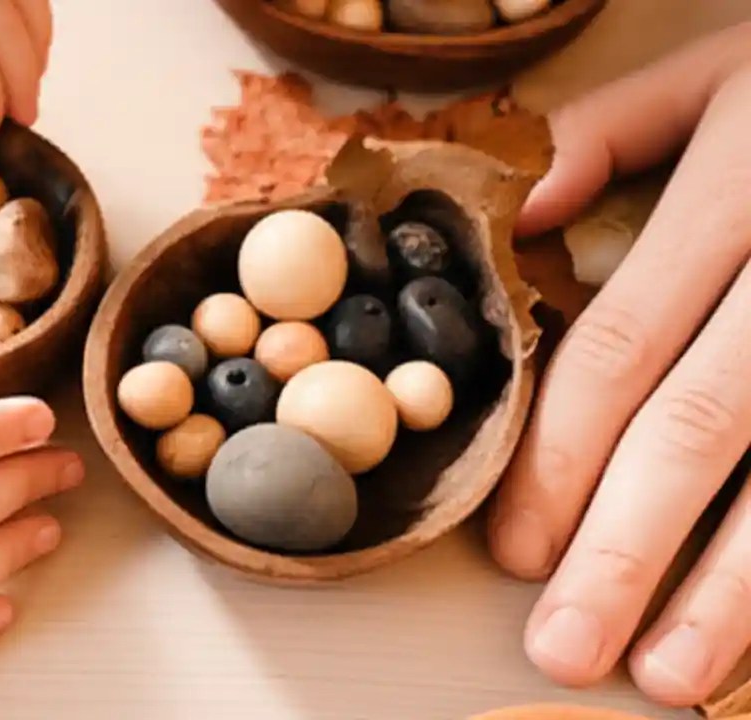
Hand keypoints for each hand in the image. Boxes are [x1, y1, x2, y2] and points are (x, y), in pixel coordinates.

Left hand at [488, 22, 750, 706]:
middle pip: (702, 427)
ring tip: (668, 675)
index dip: (561, 457)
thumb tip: (502, 217)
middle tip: (563, 646)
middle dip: (626, 550)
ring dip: (734, 592)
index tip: (512, 549)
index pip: (625, 344)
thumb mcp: (725, 76)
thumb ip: (609, 137)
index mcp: (745, 185)